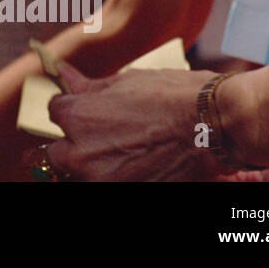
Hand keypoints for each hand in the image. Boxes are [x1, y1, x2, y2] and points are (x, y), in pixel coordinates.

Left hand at [47, 66, 222, 180]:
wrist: (214, 127)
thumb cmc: (172, 97)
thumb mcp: (125, 82)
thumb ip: (88, 86)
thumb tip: (63, 74)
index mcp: (78, 118)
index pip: (55, 112)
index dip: (70, 107)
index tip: (85, 107)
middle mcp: (82, 153)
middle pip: (58, 152)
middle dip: (73, 142)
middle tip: (99, 135)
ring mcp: (102, 179)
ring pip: (78, 173)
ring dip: (90, 163)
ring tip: (120, 151)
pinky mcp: (125, 193)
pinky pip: (104, 183)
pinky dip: (113, 175)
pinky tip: (133, 163)